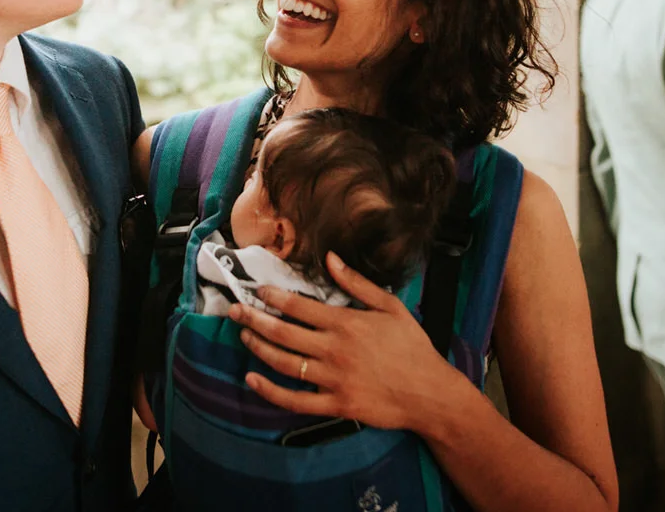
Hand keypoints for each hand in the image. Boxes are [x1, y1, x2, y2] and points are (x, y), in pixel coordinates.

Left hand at [227, 252, 471, 431]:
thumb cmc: (412, 346)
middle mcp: (334, 350)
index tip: (256, 291)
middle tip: (234, 311)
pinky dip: (270, 391)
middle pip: (283, 333)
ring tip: (243, 335)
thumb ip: (357, 283)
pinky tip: (252, 380)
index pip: (299, 307)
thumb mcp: (390, 306)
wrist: (429, 392)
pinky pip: (295, 400)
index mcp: (346, 323)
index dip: (273, 297)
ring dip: (259, 348)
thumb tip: (330, 259)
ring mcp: (333, 379)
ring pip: (284, 364)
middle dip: (254, 319)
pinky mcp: (335, 405)